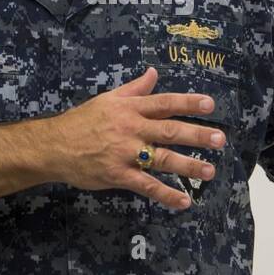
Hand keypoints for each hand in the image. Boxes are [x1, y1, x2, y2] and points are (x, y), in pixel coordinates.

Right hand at [47, 67, 225, 208]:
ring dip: (188, 165)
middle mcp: (131, 129)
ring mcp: (126, 153)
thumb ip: (135, 89)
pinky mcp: (119, 175)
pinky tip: (183, 201)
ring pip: (162, 159)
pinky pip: (146, 186)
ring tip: (209, 171)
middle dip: (197, 135)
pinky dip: (165, 194)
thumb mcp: (108, 99)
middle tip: (220, 140)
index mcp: (130, 109)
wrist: (54, 146)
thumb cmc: (82, 121)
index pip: (164, 103)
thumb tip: (154, 73)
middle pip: (170, 130)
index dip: (188, 103)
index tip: (210, 105)